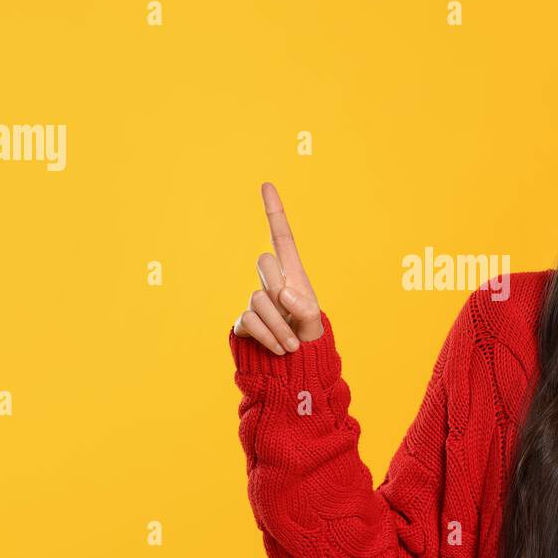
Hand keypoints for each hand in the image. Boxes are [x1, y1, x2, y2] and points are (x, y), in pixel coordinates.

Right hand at [232, 182, 324, 353]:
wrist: (294, 372)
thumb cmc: (309, 343)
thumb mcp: (315, 326)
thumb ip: (305, 309)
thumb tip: (282, 293)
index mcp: (294, 276)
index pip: (281, 238)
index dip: (274, 212)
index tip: (266, 184)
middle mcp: (272, 284)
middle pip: (264, 262)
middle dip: (280, 290)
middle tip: (293, 317)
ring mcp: (255, 302)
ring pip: (258, 298)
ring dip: (279, 325)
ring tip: (291, 345)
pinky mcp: (243, 322)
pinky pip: (249, 320)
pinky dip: (268, 336)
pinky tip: (278, 349)